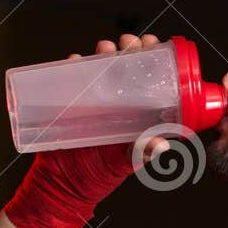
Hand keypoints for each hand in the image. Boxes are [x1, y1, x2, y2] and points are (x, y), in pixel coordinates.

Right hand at [5, 31, 171, 227]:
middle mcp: (119, 100)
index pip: (151, 77)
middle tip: (128, 43)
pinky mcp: (72, 100)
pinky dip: (73, 64)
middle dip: (130, 47)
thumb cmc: (102, 174)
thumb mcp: (127, 162)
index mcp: (140, 111)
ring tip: (105, 48)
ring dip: (104, 50)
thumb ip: (143, 152)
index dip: (155, 57)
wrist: (65, 184)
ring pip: (103, 65)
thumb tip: (163, 146)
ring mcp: (95, 98)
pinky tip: (75, 60)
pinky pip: (73, 76)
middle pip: (128, 64)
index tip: (154, 44)